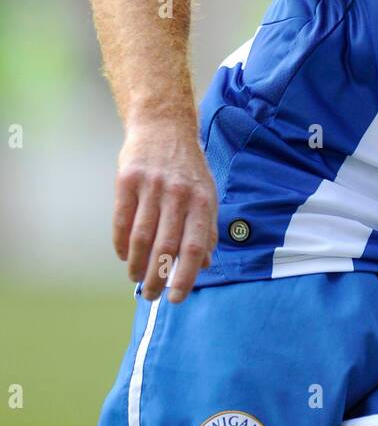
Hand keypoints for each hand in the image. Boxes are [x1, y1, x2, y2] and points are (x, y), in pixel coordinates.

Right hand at [113, 120, 217, 303]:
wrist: (164, 126)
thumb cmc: (188, 168)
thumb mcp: (207, 194)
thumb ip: (206, 229)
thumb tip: (204, 265)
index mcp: (202, 202)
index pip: (194, 248)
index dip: (185, 277)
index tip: (176, 299)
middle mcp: (178, 194)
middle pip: (165, 247)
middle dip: (157, 278)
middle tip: (150, 296)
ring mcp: (152, 186)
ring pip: (141, 236)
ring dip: (137, 264)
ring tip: (136, 279)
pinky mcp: (128, 179)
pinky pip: (121, 219)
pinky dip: (121, 243)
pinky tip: (124, 256)